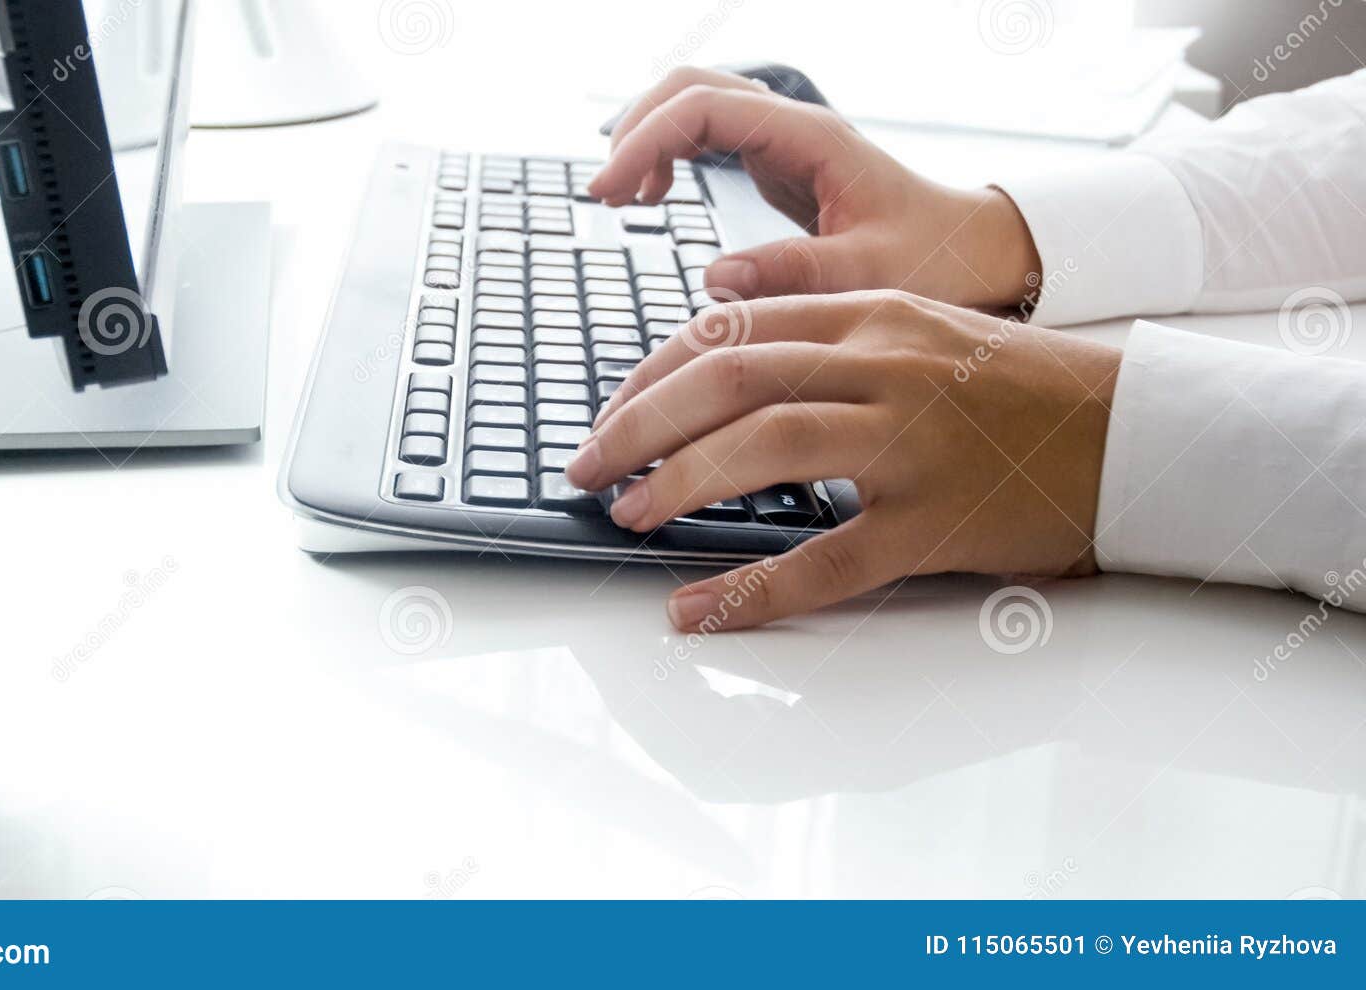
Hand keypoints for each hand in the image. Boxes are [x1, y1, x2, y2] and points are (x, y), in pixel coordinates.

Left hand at [563, 291, 1121, 631]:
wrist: (1134, 432)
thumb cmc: (1019, 390)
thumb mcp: (923, 333)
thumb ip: (832, 344)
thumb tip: (725, 377)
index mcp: (872, 315)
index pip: (731, 330)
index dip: (652, 374)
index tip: (611, 411)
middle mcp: (882, 365)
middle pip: (725, 377)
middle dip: (635, 424)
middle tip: (586, 468)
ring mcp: (909, 442)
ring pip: (761, 448)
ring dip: (675, 483)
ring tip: (626, 515)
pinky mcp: (934, 522)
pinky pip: (825, 562)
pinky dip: (749, 592)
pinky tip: (698, 612)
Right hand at [593, 67, 1040, 310]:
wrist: (970, 252)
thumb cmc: (933, 258)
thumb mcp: (869, 276)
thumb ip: (795, 274)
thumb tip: (715, 276)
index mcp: (812, 139)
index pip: (705, 109)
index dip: (646, 142)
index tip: (609, 192)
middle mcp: (793, 127)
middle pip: (690, 86)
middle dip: (636, 129)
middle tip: (605, 193)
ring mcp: (783, 140)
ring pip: (694, 104)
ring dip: (648, 137)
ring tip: (625, 197)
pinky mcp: (776, 163)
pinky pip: (707, 136)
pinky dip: (668, 155)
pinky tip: (656, 198)